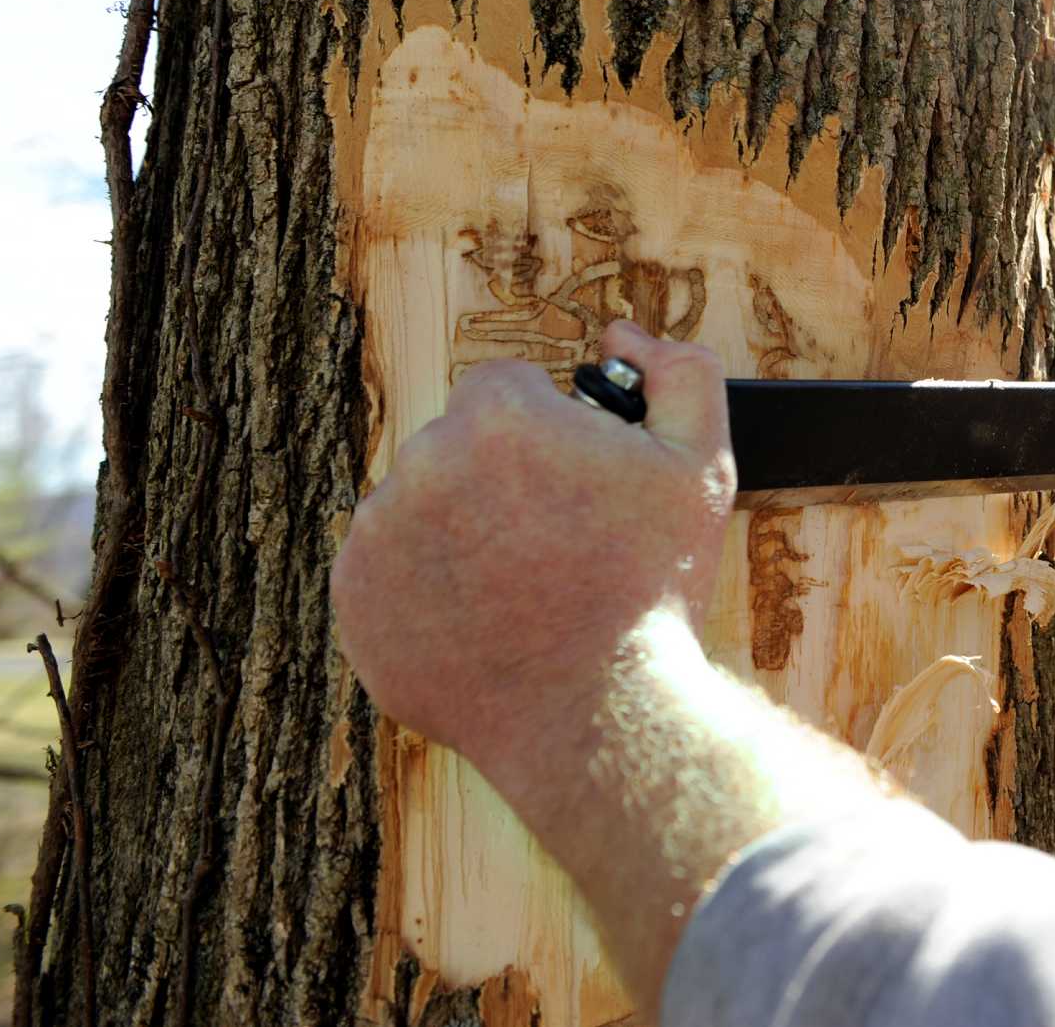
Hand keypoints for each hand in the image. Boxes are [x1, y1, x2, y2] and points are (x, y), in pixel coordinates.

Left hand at [330, 319, 735, 778]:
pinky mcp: (352, 599)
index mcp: (497, 414)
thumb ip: (678, 375)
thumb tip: (623, 337)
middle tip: (556, 544)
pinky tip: (483, 618)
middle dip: (502, 479)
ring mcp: (377, 534)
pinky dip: (425, 587)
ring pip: (419, 504)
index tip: (577, 488)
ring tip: (522, 587)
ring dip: (460, 529)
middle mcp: (421, 461)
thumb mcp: (701, 468)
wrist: (598, 718)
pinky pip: (386, 569)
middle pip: (459, 444)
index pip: (508, 390)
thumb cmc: (652, 591)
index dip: (552, 435)